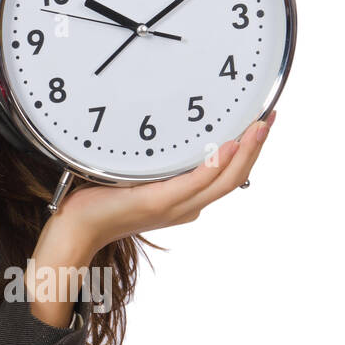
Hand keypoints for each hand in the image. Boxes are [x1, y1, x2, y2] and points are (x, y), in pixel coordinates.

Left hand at [40, 110, 278, 259]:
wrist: (76, 227)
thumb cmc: (98, 200)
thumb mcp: (133, 175)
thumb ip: (153, 162)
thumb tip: (159, 132)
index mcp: (184, 200)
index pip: (227, 176)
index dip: (248, 152)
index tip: (259, 124)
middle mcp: (186, 206)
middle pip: (236, 177)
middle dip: (256, 147)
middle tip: (269, 118)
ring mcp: (174, 206)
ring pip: (224, 180)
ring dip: (246, 151)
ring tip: (260, 126)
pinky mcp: (158, 202)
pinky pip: (195, 183)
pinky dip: (215, 165)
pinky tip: (229, 146)